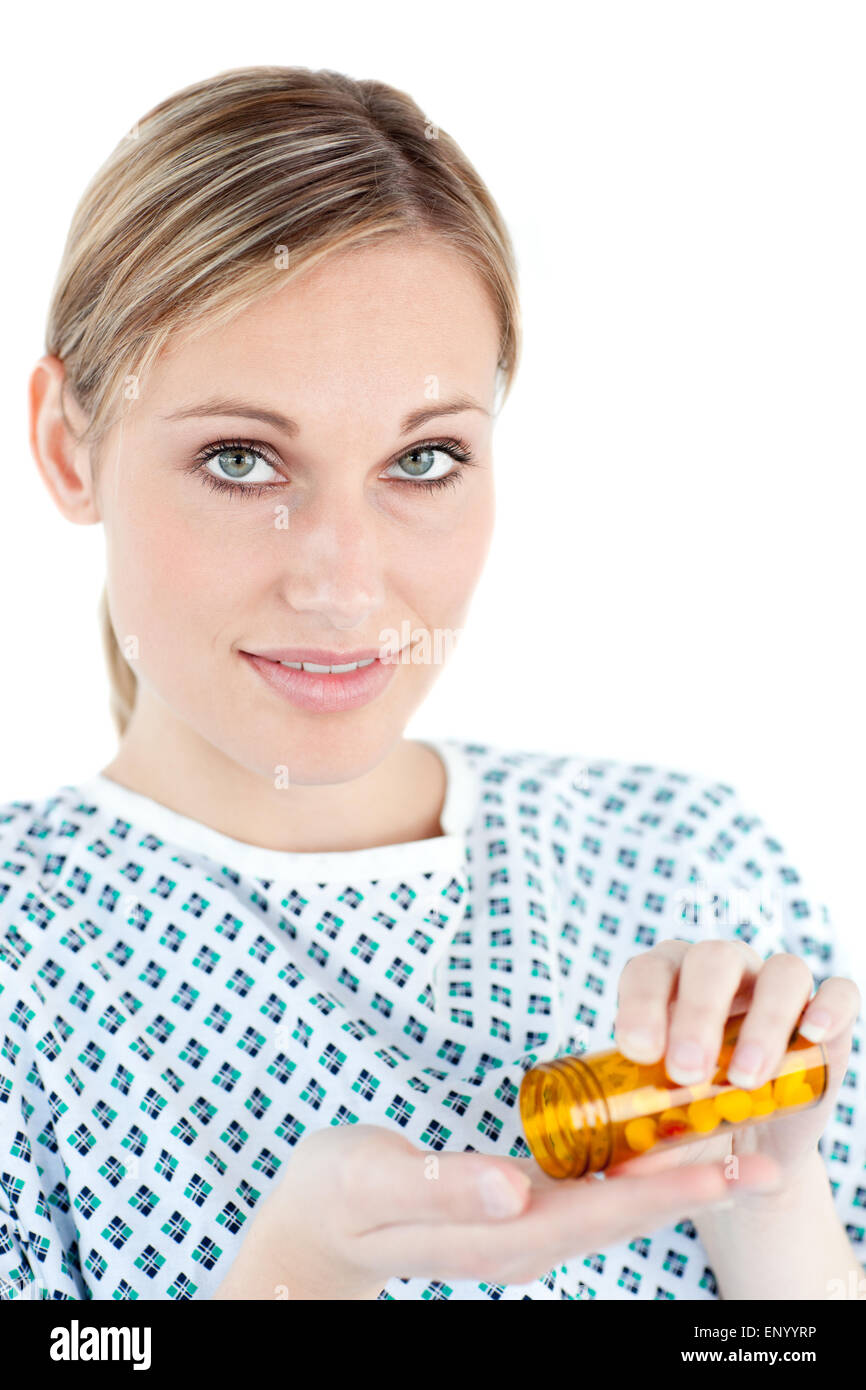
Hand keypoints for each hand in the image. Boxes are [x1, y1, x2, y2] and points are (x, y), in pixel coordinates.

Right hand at [214, 1114, 781, 1297]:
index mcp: (496, 1231)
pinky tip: (655, 1144)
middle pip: (622, 1212)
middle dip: (694, 1187)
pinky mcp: (513, 1205)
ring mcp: (518, 1223)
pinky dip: (630, 1168)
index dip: (662, 1190)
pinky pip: (586, 1188)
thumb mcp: (374, 1181)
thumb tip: (515, 1187)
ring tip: (733, 1151)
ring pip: (612, 1201)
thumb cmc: (335, 1196)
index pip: (597, 1213)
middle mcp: (521, 1235)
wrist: (309, 1229)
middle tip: (764, 1164)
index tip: (723, 1169)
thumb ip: (444, 1185)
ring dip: (673, 1177)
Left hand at [607, 937, 860, 1203]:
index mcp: (670, 983)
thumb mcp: (662, 1132)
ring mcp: (777, 989)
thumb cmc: (690, 1122)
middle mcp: (724, 973)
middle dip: (698, 1013)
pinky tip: (811, 1034)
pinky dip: (830, 1006)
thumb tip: (617, 1169)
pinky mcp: (827, 1018)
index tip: (638, 1052)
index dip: (641, 1001)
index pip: (649, 969)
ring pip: (781, 972)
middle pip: (712, 960)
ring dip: (764, 1020)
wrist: (747, 1151)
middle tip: (686, 1072)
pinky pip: (839, 993)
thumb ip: (643, 1142)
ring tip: (745, 1078)